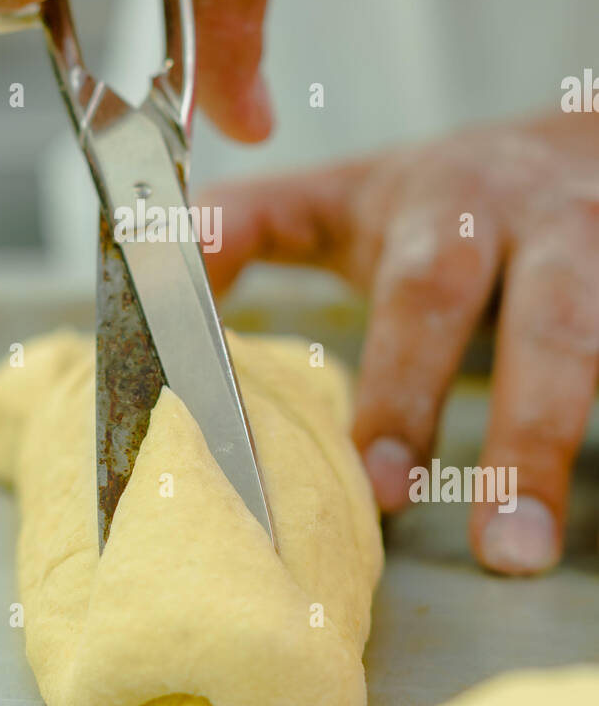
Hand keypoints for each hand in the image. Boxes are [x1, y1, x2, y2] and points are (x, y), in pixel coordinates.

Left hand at [205, 111, 598, 573]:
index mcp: (449, 208)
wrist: (577, 151)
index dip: (406, 386)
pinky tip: (591, 514)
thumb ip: (249, 223)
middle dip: (520, 434)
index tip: (381, 482)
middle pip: (546, 328)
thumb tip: (152, 254)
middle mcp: (542, 231)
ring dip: (570, 451)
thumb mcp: (345, 195)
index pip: (425, 294)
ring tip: (530, 554)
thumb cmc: (441, 199)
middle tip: (491, 546)